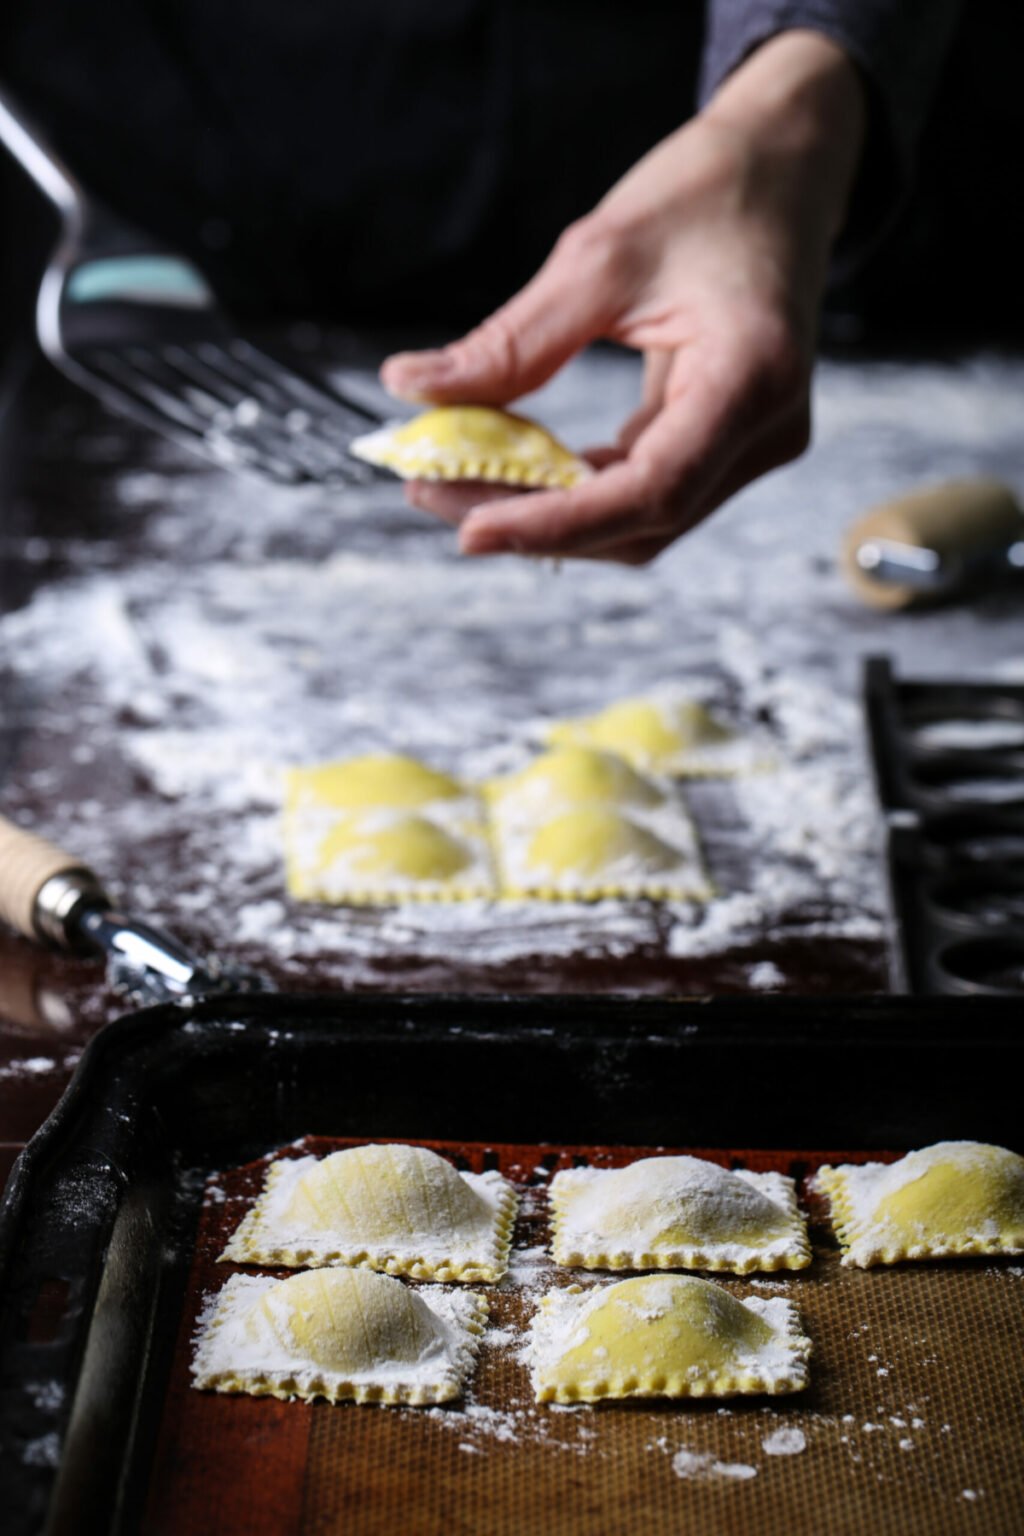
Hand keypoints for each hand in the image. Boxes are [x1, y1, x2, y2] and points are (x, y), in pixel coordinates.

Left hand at [381, 30, 864, 563]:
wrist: (786, 167)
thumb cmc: (708, 193)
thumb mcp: (600, 257)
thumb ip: (511, 342)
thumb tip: (411, 389)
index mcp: (751, 380)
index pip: (650, 492)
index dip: (556, 524)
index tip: (469, 529)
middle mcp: (764, 432)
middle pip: (640, 526)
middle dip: (534, 525)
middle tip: (432, 493)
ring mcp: (751, 446)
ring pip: (640, 525)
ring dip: (548, 518)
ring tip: (456, 484)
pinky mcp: (727, 444)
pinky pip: (644, 493)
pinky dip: (575, 491)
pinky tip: (509, 467)